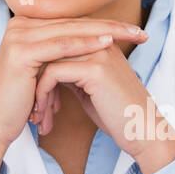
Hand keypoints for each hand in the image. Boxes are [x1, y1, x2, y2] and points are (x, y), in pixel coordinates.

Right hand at [0, 15, 147, 172]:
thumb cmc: (19, 105)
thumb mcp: (44, 75)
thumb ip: (61, 58)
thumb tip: (91, 50)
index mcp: (26, 28)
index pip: (72, 23)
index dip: (104, 25)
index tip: (133, 31)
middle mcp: (20, 26)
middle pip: (74, 23)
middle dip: (110, 26)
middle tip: (140, 31)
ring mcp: (19, 36)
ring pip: (70, 30)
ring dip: (104, 31)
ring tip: (131, 34)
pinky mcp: (21, 52)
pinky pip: (60, 46)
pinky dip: (85, 44)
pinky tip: (107, 43)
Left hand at [29, 39, 174, 173]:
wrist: (143, 132)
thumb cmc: (117, 115)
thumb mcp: (89, 89)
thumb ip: (71, 74)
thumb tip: (46, 71)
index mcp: (100, 42)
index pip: (58, 43)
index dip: (41, 67)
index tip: (34, 96)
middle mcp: (99, 41)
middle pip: (50, 49)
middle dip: (35, 79)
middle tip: (32, 108)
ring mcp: (98, 53)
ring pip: (48, 60)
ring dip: (38, 91)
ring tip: (37, 116)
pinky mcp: (95, 69)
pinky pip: (53, 73)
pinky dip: (43, 93)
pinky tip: (44, 113)